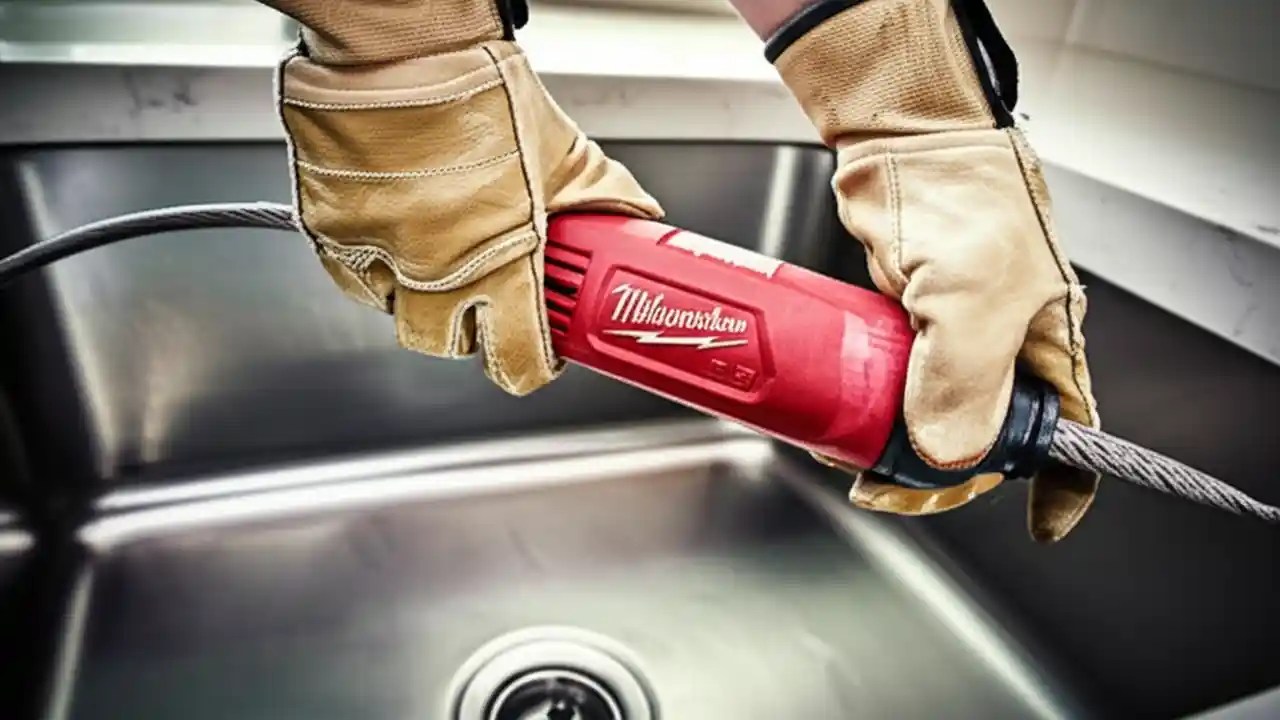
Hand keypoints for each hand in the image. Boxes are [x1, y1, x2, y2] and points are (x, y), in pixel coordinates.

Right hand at [275, 1, 662, 395]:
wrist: (400, 46)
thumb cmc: (479, 91)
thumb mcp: (563, 149)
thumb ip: (602, 196)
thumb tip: (635, 216)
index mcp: (502, 263)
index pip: (518, 359)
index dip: (531, 367)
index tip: (539, 356)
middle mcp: (436, 272)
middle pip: (451, 348)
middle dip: (473, 333)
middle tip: (487, 303)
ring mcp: (380, 255)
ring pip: (398, 315)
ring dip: (421, 299)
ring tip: (439, 256)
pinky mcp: (333, 232)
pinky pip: (354, 277)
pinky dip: (375, 268)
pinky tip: (398, 235)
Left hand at [767, 0, 1099, 541]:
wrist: (901, 139)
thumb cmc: (959, 196)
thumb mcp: (969, 298)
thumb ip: (961, 380)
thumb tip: (945, 455)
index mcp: (1048, 344)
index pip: (1066, 434)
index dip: (1054, 485)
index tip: (1037, 524)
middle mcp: (1004, 343)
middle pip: (981, 435)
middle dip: (937, 469)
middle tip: (885, 482)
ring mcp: (951, 329)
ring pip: (930, 410)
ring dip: (892, 440)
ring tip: (848, 450)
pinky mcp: (905, 315)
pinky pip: (891, 377)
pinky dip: (867, 403)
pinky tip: (840, 413)